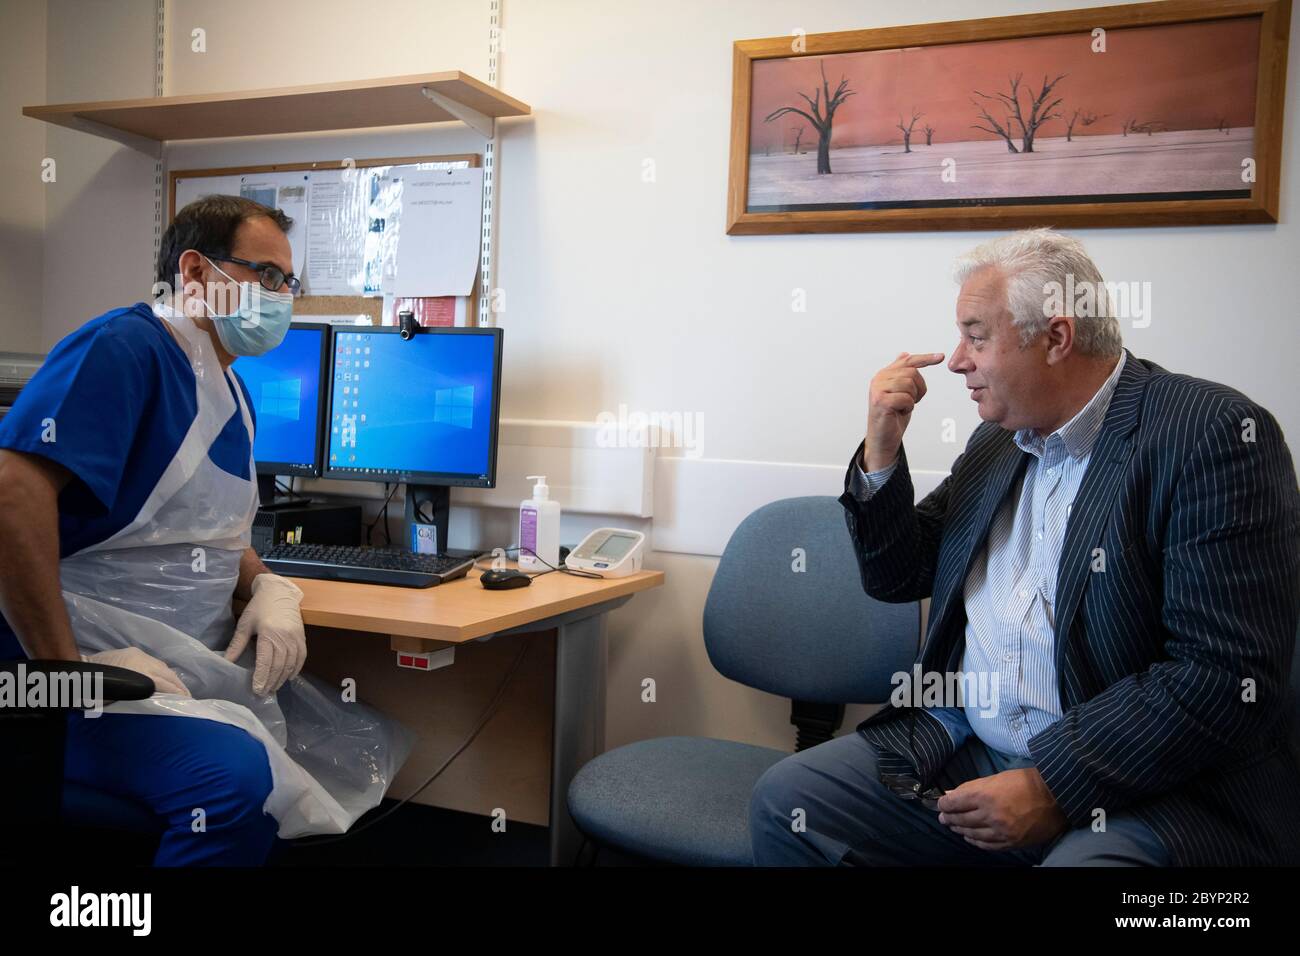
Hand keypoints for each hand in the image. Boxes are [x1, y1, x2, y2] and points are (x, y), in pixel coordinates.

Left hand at [82, 647, 190, 697]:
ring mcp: (138, 654)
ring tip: (179, 689)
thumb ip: (141, 697)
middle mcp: (143, 660)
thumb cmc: (94, 691)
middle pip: (168, 674)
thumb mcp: (119, 699)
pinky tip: (165, 679)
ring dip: (172, 678)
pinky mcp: (133, 651)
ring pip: (163, 667)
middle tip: (189, 697)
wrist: (77, 670)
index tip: (188, 702)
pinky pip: (154, 662)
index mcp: (140, 673)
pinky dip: (163, 672)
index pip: (166, 684)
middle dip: (180, 686)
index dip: (179, 693)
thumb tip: (157, 702)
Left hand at [225, 573, 305, 695]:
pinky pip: (301, 658)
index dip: (261, 678)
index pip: (266, 662)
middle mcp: (284, 638)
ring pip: (290, 664)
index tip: (256, 690)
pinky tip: (288, 677)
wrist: (279, 592)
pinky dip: (295, 669)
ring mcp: (295, 638)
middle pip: (278, 666)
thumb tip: (225, 663)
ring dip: (282, 679)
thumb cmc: (259, 608)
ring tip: (273, 688)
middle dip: (270, 682)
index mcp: (269, 634)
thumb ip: (236, 645)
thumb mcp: (244, 625)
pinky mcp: (302, 637)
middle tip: (263, 693)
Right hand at [864, 351, 944, 471]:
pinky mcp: (880, 401)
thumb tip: (904, 354)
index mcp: (884, 374)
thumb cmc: (892, 416)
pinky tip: (899, 412)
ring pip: (909, 384)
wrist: (882, 438)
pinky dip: (908, 407)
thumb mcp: (899, 391)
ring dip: (912, 399)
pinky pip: (906, 398)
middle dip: (918, 388)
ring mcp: (878, 389)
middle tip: (911, 401)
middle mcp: (879, 378)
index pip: (908, 361)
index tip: (941, 357)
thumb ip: (900, 373)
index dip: (926, 358)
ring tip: (903, 407)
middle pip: (912, 373)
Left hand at [936, 767, 1067, 850]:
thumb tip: (951, 794)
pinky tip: (970, 838)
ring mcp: (1001, 831)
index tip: (941, 804)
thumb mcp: (995, 778)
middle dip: (949, 818)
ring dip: (960, 830)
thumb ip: (971, 787)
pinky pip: (987, 845)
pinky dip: (976, 842)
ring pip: (972, 834)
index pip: (954, 803)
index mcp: (985, 795)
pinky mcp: (1012, 842)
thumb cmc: (1025, 782)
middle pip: (961, 819)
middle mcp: (990, 815)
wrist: (1055, 795)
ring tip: (954, 826)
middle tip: (943, 817)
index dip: (944, 804)